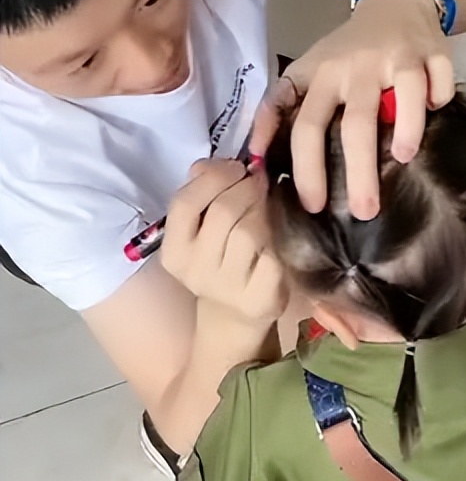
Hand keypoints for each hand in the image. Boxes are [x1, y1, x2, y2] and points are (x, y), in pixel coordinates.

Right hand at [161, 159, 286, 322]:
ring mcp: (226, 288)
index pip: (185, 203)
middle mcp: (195, 271)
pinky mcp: (258, 300)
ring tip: (265, 205)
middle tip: (258, 181)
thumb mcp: (201, 231)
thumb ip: (201, 195)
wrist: (234, 317)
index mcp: (174, 251)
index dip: (215, 176)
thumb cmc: (220, 260)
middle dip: (245, 187)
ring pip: (248, 232)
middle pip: (222, 211)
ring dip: (262, 210)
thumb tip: (208, 164)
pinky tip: (276, 237)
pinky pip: (271, 257)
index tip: (237, 167)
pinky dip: (276, 240)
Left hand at [250, 0, 453, 218]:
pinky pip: (439, 82)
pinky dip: (439, 100)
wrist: (395, 2)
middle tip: (365, 211)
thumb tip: (254, 158)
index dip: (307, 168)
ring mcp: (397, 57)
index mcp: (321, 76)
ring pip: (405, 98)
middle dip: (359, 173)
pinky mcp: (433, 52)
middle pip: (356, 124)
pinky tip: (434, 111)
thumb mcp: (308, 71)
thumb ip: (280, 109)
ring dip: (406, 130)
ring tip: (405, 159)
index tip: (313, 205)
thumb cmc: (347, 50)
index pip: (306, 126)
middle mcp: (356, 67)